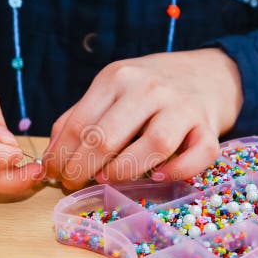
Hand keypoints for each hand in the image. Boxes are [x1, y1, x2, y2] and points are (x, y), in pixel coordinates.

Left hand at [42, 48, 242, 189]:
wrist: (208, 73)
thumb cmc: (149, 89)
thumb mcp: (110, 90)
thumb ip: (78, 118)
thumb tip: (48, 159)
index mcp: (116, 78)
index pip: (79, 124)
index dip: (60, 157)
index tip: (53, 175)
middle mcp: (149, 89)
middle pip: (107, 138)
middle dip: (81, 170)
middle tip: (73, 184)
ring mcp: (182, 107)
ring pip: (153, 145)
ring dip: (123, 172)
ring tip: (106, 180)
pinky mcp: (209, 127)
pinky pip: (197, 155)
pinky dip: (178, 171)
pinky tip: (159, 177)